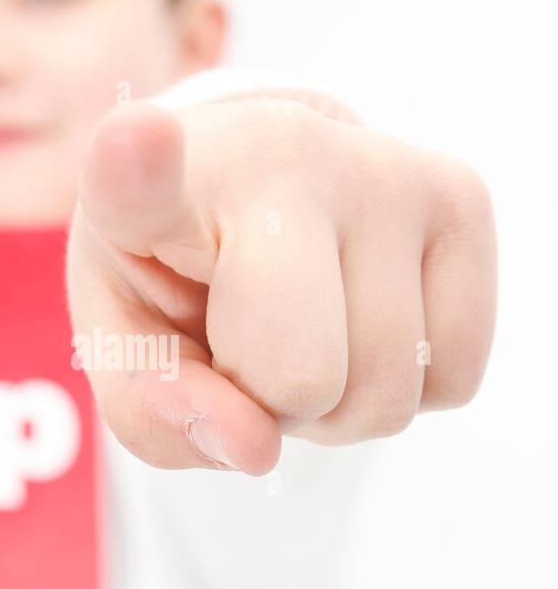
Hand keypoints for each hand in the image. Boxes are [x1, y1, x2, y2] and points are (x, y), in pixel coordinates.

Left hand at [67, 89, 495, 472]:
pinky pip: (454, 378)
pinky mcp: (460, 195)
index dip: (135, 166)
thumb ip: (158, 414)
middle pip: (303, 376)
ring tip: (302, 329)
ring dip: (343, 403)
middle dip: (279, 406)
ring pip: (388, 393)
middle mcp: (274, 152)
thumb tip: (257, 449)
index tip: (135, 139)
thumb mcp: (128, 354)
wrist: (259, 193)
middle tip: (248, 346)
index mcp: (149, 188)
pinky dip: (407, 387)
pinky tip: (361, 320)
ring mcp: (381, 167)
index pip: (136, 179)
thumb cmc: (175, 280)